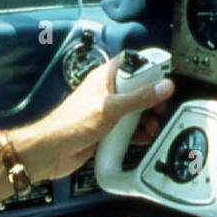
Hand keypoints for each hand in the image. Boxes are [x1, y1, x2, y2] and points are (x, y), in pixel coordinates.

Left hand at [11, 52, 172, 182]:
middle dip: (152, 100)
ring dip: (147, 119)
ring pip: (135, 110)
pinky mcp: (107, 129)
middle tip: (160, 109)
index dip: (150, 69)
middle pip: (138, 89)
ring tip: (152, 127)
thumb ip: (139, 97)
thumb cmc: (70, 124)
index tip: (165, 79)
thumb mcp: (111, 108)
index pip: (132, 63)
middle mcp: (107, 92)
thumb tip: (164, 86)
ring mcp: (107, 111)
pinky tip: (144, 137)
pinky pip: (129, 128)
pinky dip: (139, 132)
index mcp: (105, 77)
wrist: (50, 152)